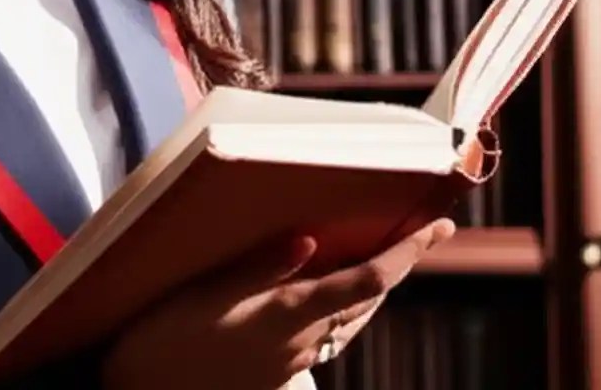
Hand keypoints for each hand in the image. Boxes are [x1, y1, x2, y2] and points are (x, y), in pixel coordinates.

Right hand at [100, 218, 456, 389]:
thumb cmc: (162, 340)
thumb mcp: (202, 294)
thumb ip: (256, 268)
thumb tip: (309, 240)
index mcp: (287, 314)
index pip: (366, 281)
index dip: (407, 253)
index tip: (438, 226)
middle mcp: (299, 342)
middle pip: (368, 302)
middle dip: (399, 267)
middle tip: (423, 233)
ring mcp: (289, 363)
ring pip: (350, 323)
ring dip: (374, 291)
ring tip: (385, 261)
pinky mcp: (274, 375)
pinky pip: (326, 339)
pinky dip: (343, 311)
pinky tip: (327, 301)